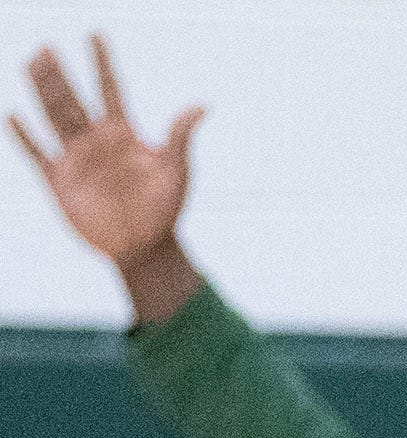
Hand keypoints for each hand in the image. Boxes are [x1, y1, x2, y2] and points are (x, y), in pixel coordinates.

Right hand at [11, 38, 203, 321]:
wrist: (147, 250)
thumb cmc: (165, 211)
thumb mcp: (176, 171)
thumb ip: (180, 136)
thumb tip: (203, 106)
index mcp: (122, 133)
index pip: (109, 88)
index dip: (103, 62)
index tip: (96, 35)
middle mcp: (95, 139)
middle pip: (72, 97)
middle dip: (60, 73)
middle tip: (47, 48)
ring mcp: (75, 158)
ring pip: (53, 115)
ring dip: (41, 90)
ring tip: (32, 62)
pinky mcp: (59, 181)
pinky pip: (36, 153)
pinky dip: (24, 137)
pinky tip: (13, 117)